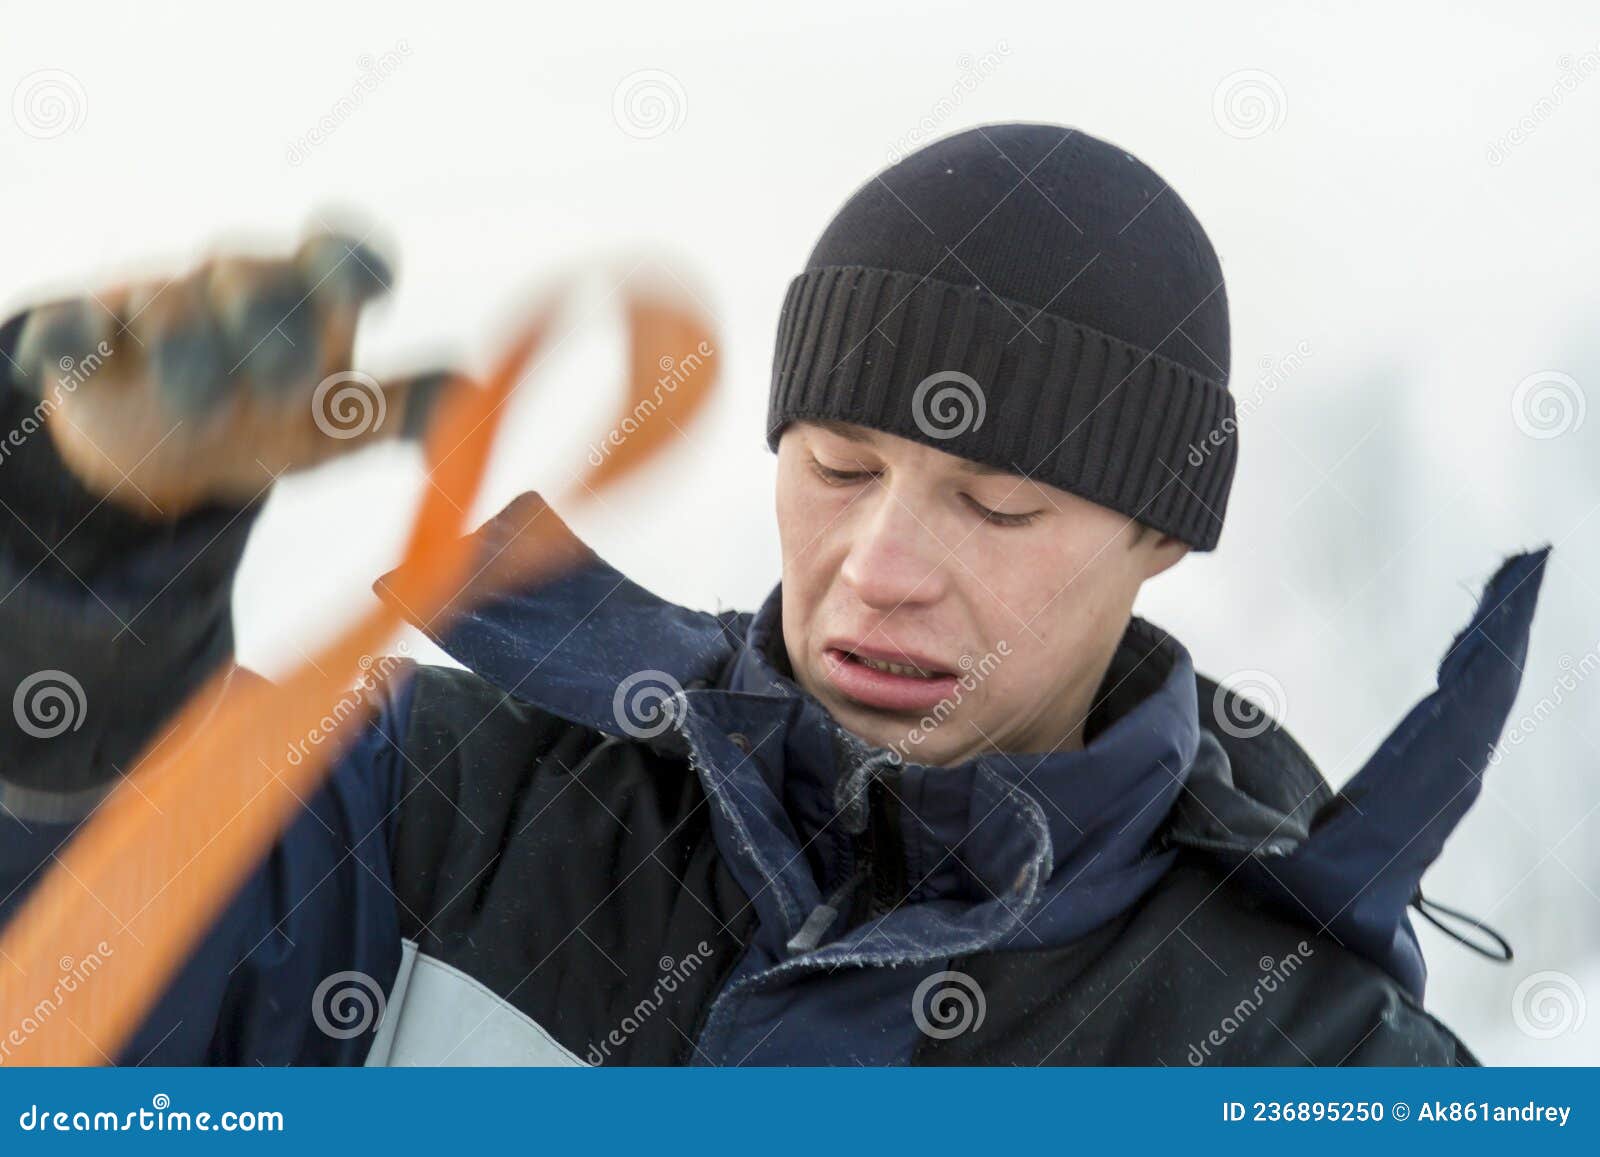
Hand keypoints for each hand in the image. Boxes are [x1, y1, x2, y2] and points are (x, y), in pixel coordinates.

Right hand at [9, 228, 445, 516]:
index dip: (353, 263)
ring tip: (201, 410)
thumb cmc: (269, 419)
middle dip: (272, 324)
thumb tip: (474, 391)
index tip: (368, 295)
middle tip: (287, 386)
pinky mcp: (83, 333)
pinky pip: (72, 325)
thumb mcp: (340, 427)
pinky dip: (77, 340)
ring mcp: (156, 304)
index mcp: (305, 298)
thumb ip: (405, 408)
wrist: (167, 446)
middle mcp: (234, 287)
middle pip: (256, 278)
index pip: (337, 253)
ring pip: (169, 304)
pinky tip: (84, 358)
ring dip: (187, 353)